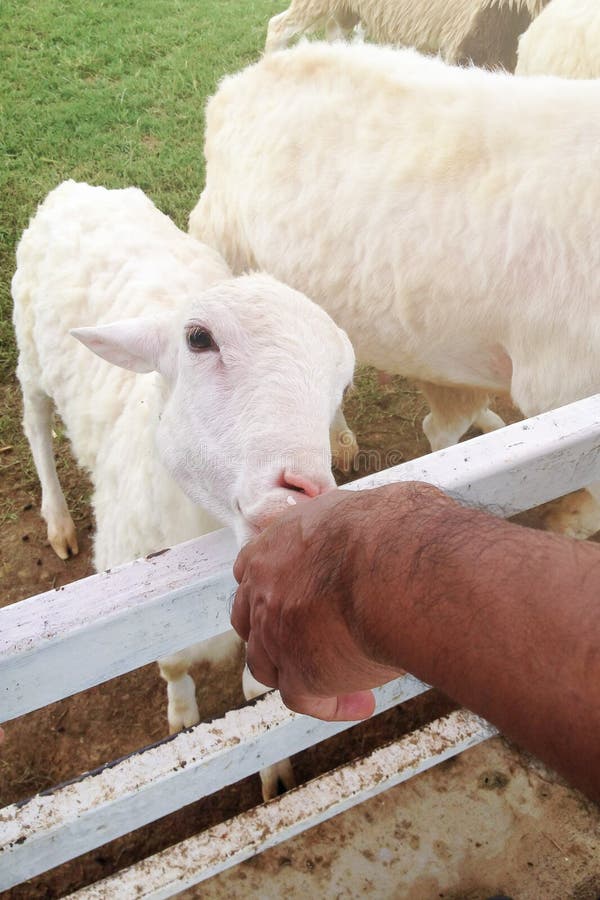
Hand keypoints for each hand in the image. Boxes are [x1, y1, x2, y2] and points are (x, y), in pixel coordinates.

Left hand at [232, 483, 447, 719]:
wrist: (397, 565)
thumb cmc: (398, 530)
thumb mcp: (367, 510)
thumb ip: (359, 528)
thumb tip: (391, 528)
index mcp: (280, 542)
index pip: (255, 569)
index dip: (275, 588)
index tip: (301, 599)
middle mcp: (266, 586)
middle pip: (252, 620)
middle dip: (276, 635)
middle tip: (312, 644)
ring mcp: (275, 632)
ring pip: (268, 664)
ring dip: (298, 673)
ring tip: (342, 680)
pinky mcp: (299, 672)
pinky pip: (304, 699)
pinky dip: (330, 704)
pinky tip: (362, 703)